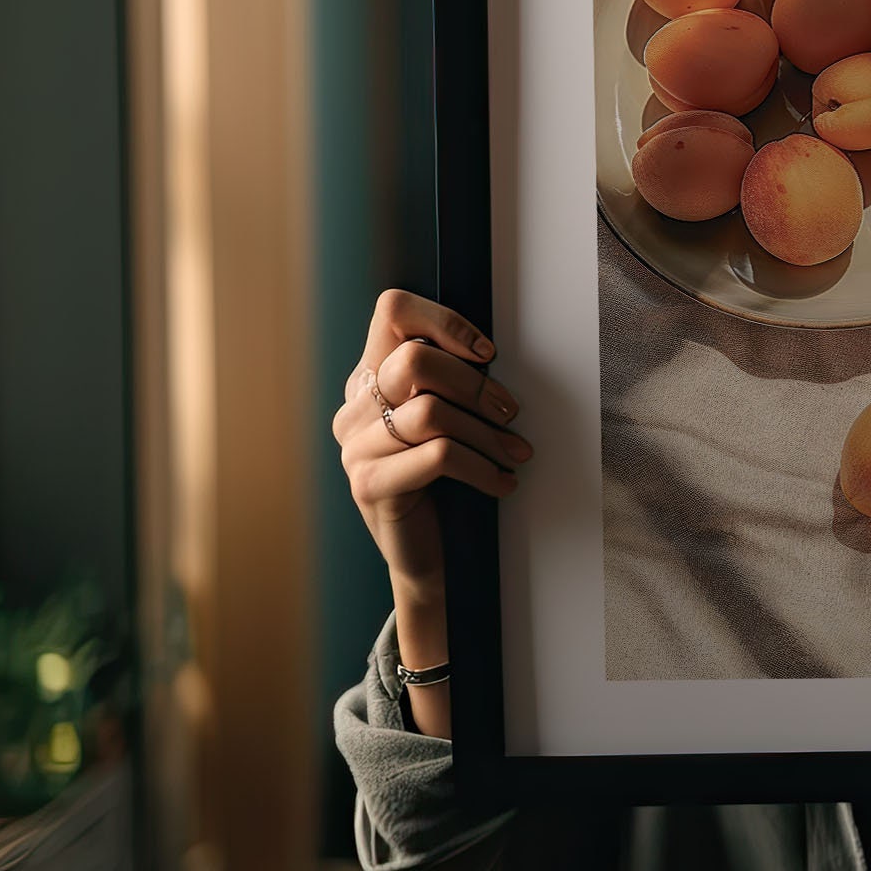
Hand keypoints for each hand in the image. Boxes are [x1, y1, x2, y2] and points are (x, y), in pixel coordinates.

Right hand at [332, 292, 529, 732]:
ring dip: (487, 432)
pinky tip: (503, 483)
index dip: (444, 320)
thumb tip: (494, 349)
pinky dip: (482, 466)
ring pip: (431, 411)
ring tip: (516, 453)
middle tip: (511, 412)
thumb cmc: (449, 481)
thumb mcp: (448, 420)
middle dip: (476, 384)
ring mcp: (356, 449)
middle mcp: (354, 409)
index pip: (391, 311)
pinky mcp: (371, 487)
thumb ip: (450, 380)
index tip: (487, 352)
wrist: (430, 558)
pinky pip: (437, 455)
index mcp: (369, 379)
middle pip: (414, 359)